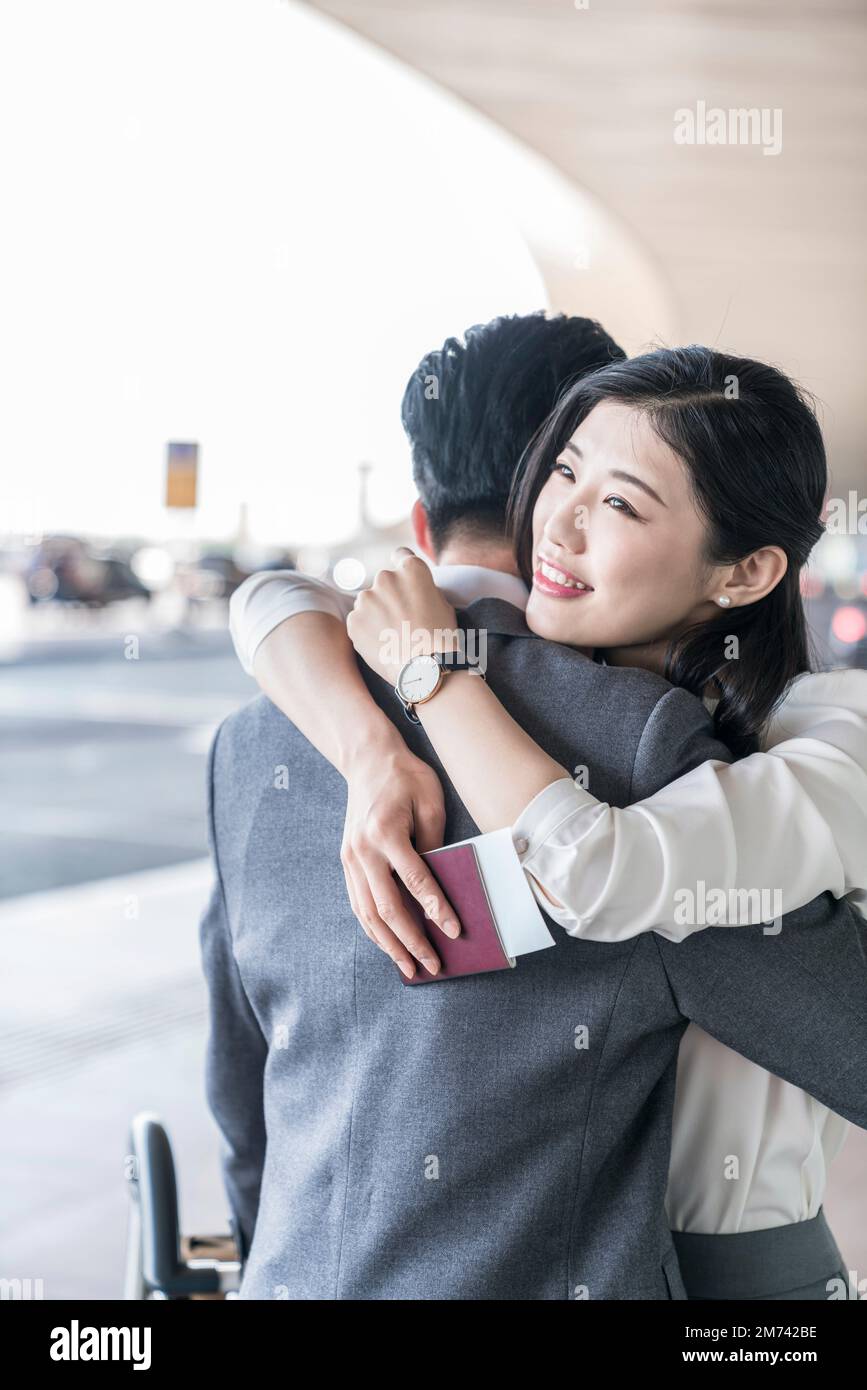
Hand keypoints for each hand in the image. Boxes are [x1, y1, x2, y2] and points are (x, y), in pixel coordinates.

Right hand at [340, 739, 461, 978]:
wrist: (367, 759)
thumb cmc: (406, 776)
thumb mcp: (430, 801)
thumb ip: (434, 843)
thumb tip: (442, 884)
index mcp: (386, 833)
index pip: (416, 882)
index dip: (437, 910)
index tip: (455, 932)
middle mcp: (363, 851)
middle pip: (388, 908)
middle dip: (412, 941)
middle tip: (433, 965)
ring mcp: (350, 858)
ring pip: (367, 913)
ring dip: (389, 944)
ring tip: (409, 967)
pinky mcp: (346, 861)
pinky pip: (358, 904)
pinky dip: (373, 929)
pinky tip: (388, 944)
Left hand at [347, 548, 459, 684]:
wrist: (424, 670)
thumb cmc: (441, 639)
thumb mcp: (443, 604)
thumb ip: (424, 590)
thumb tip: (414, 590)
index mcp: (412, 569)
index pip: (401, 555)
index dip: (403, 568)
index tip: (402, 581)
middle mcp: (385, 578)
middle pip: (384, 582)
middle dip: (390, 596)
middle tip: (402, 619)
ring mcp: (366, 599)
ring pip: (369, 602)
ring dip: (376, 613)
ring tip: (392, 636)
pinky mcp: (353, 620)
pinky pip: (359, 621)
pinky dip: (367, 630)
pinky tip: (382, 645)